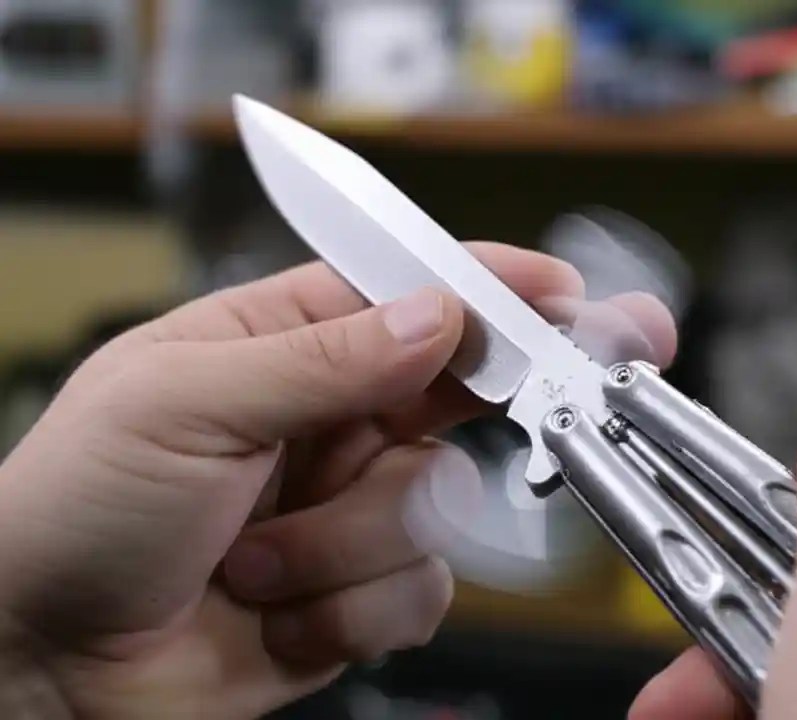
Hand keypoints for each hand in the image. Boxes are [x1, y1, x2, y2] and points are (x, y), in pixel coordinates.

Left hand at [0, 242, 675, 718]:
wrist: (42, 670)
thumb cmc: (71, 512)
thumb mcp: (181, 404)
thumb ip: (321, 358)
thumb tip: (436, 316)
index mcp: (283, 342)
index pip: (410, 292)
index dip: (492, 290)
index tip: (566, 296)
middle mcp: (330, 418)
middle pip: (458, 392)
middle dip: (488, 408)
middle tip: (535, 402)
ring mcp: (349, 507)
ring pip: (440, 505)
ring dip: (348, 543)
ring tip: (256, 559)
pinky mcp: (360, 592)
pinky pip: (421, 591)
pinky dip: (350, 610)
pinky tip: (278, 610)